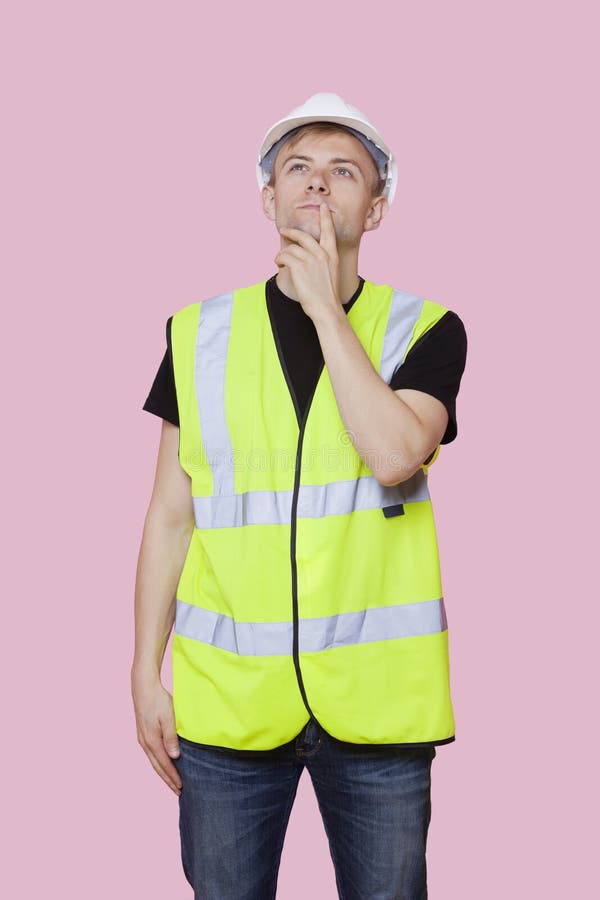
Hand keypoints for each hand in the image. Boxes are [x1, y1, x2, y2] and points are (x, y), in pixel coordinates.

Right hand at [131, 674, 181, 795]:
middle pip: (158, 767)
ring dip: (163, 773)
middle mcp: (145, 743)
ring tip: (172, 782)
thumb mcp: (168, 717)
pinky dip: (159, 763)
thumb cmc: (158, 700)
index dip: (173, 777)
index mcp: (152, 741)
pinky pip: (152, 754)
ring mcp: (143, 740)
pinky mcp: (143, 735)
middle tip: (179, 792)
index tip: (182, 788)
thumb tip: (175, 757)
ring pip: (154, 761)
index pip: (165, 764)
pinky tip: (165, 764)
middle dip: (168, 780)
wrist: (143, 688)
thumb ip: (171, 737)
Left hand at [275, 203, 341, 320]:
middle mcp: (322, 254)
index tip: (322, 206)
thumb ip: (322, 261)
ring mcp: (310, 259)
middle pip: (303, 236)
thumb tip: (306, 255)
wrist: (326, 308)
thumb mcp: (331, 274)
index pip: (329, 231)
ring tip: (280, 262)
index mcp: (332, 255)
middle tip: (283, 230)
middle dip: (291, 232)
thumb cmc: (327, 296)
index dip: (325, 217)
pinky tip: (280, 266)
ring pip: (290, 249)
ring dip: (282, 255)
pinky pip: (284, 256)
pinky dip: (279, 260)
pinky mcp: (299, 266)